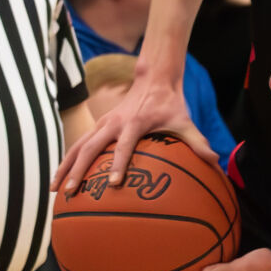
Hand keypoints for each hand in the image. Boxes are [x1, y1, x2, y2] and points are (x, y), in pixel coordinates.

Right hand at [55, 72, 214, 194]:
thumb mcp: (185, 121)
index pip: (124, 145)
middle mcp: (114, 122)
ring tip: (55, 189)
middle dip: (79, 170)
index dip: (118, 163)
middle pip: (90, 147)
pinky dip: (67, 160)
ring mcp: (102, 123)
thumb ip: (198, 142)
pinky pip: (78, 144)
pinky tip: (60, 179)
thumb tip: (215, 161)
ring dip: (65, 167)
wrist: (153, 78)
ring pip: (78, 146)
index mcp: (134, 122)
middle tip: (72, 192)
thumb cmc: (170, 104)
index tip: (113, 183)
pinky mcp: (98, 126)